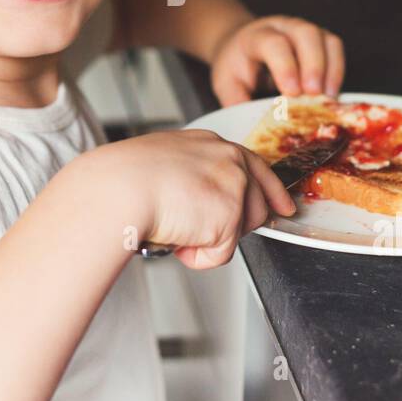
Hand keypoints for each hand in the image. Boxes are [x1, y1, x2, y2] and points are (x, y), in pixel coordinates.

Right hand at [75, 129, 295, 269]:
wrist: (118, 189)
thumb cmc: (124, 179)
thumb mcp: (163, 160)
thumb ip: (190, 173)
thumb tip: (194, 200)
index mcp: (211, 144)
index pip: (254, 166)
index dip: (271, 190)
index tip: (283, 206)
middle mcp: (229, 160)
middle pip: (254, 205)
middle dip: (230, 225)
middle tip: (195, 228)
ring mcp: (234, 187)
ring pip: (239, 231)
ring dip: (208, 238)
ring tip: (176, 227)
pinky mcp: (230, 218)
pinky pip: (220, 254)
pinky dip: (196, 256)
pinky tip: (176, 237)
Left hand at [210, 15, 344, 106]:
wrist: (238, 43)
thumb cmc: (234, 67)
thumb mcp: (227, 84)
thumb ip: (240, 103)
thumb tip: (257, 131)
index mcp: (255, 37)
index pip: (274, 44)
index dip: (285, 67)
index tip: (291, 93)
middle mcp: (282, 27)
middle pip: (306, 34)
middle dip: (314, 65)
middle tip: (314, 95)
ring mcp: (303, 30)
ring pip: (326, 39)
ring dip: (331, 69)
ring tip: (328, 98)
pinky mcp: (318, 39)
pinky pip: (335, 48)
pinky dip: (337, 71)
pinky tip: (332, 93)